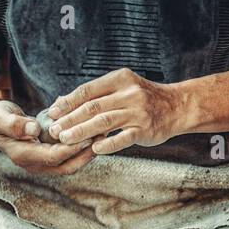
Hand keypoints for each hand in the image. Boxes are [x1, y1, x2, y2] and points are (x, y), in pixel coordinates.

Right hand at [0, 100, 94, 174]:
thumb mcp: (0, 116)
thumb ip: (14, 124)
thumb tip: (33, 129)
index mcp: (23, 156)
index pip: (52, 157)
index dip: (71, 148)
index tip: (87, 136)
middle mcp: (35, 164)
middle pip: (66, 166)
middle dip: (86, 153)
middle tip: (102, 137)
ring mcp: (43, 164)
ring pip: (71, 164)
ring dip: (88, 152)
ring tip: (103, 134)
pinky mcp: (50, 159)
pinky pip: (70, 158)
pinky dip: (83, 148)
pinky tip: (94, 134)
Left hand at [45, 68, 187, 154]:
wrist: (177, 106)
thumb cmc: (143, 98)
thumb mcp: (122, 88)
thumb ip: (95, 94)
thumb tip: (61, 101)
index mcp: (120, 79)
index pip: (87, 90)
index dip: (67, 102)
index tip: (51, 113)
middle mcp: (129, 93)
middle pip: (92, 107)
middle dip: (70, 119)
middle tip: (54, 130)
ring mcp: (137, 111)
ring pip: (104, 122)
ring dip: (81, 132)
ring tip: (65, 139)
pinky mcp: (145, 129)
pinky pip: (122, 138)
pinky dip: (107, 144)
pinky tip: (93, 150)